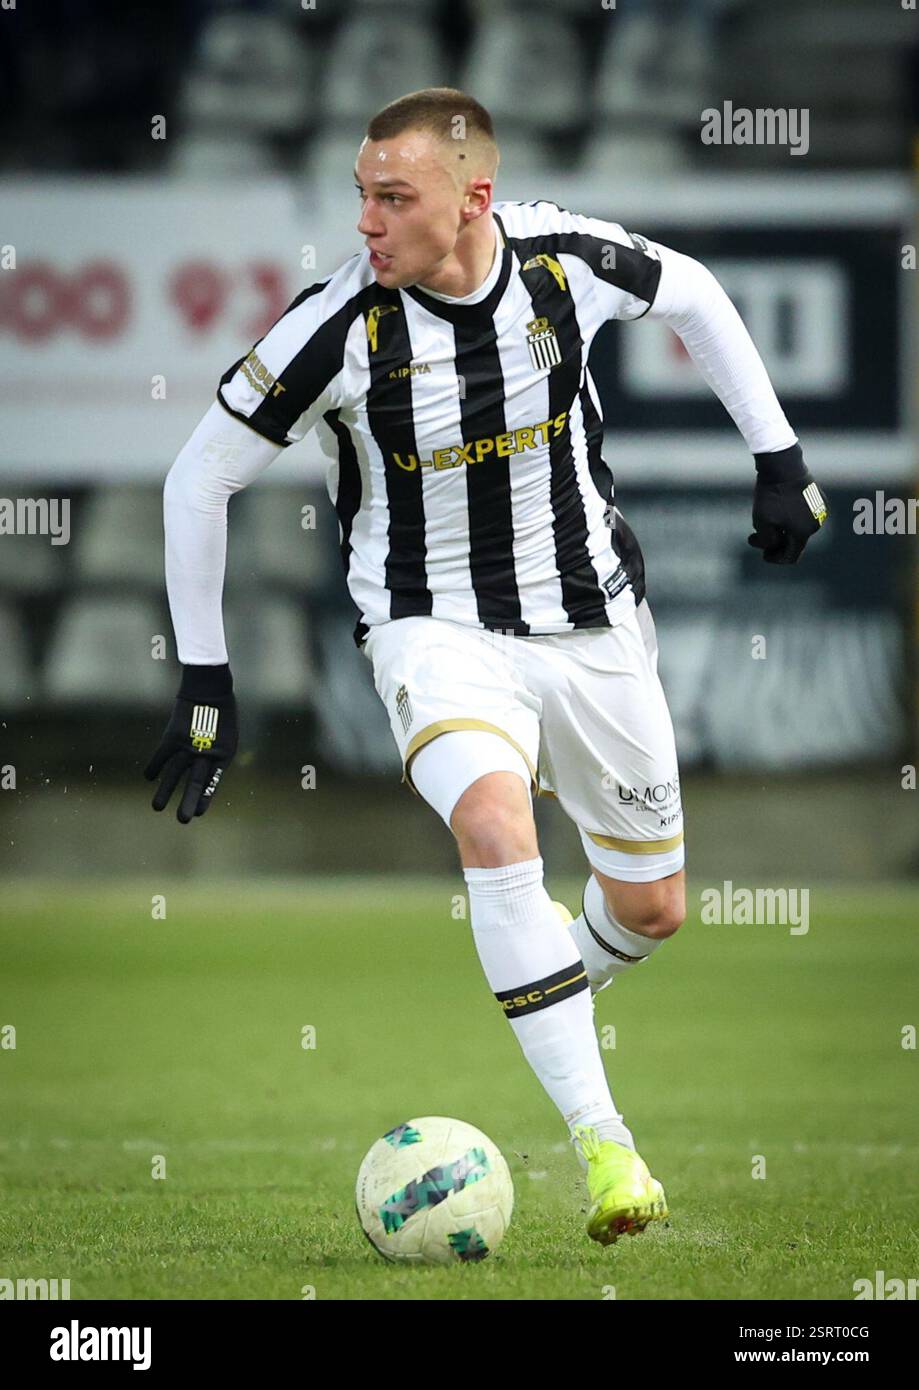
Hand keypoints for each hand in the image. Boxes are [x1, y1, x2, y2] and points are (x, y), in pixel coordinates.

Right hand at [144, 664, 237, 822]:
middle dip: (188, 802)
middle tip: (183, 821)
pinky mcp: (173, 736)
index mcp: (223, 754)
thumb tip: (207, 772)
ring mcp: (188, 745)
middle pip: (195, 782)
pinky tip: (148, 779)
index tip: (199, 814)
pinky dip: (154, 767)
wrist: (209, 689)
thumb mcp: (227, 736)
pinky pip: (161, 756)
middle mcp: (206, 752)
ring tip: (157, 808)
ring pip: (174, 774)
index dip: (205, 797)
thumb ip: (217, 754)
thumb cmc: (221, 713)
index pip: (212, 781)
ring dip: (165, 791)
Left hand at [748, 443, 827, 563]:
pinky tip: (780, 507)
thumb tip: (771, 546)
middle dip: (777, 542)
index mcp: (803, 533)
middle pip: (795, 542)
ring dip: (784, 529)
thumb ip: (766, 540)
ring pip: (799, 529)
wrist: (784, 466)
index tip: (764, 554)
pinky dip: (793, 517)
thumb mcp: (761, 521)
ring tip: (768, 517)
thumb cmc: (771, 495)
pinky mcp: (821, 501)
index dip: (775, 558)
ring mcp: (821, 512)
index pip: (791, 557)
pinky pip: (805, 515)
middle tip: (757, 535)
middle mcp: (816, 525)